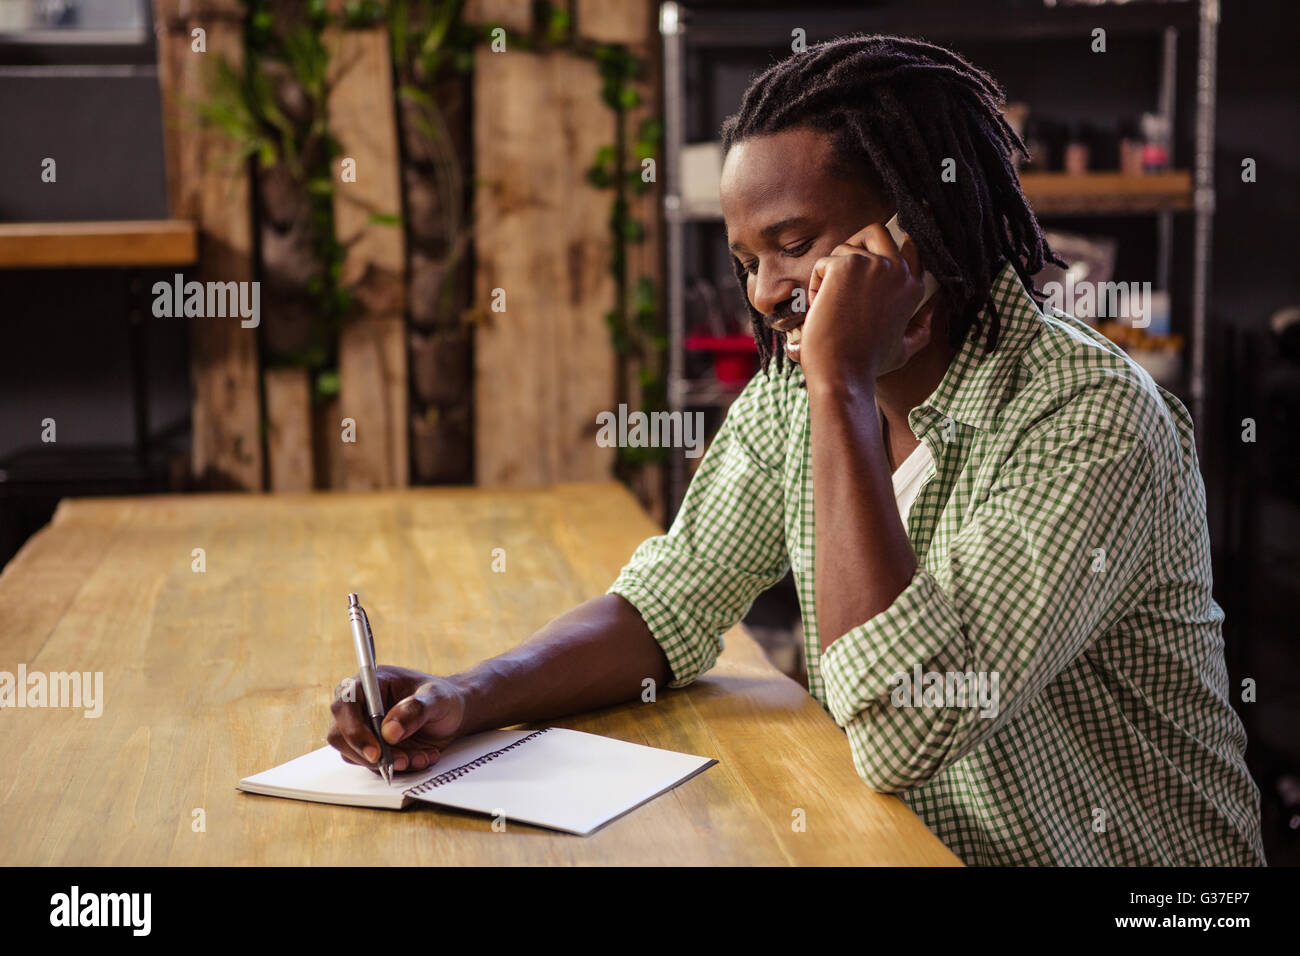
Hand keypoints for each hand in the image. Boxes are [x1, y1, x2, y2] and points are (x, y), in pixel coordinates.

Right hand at [328, 665, 466, 773]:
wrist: (452, 713)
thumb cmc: (441, 697)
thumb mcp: (436, 698)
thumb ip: (415, 710)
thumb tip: (389, 732)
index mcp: (370, 683)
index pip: (345, 703)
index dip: (353, 729)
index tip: (376, 750)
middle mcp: (360, 706)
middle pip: (340, 734)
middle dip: (369, 754)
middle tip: (400, 761)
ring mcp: (363, 729)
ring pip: (354, 754)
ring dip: (386, 763)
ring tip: (420, 756)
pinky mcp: (371, 747)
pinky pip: (373, 765)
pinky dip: (396, 767)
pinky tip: (420, 757)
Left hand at [800, 221, 936, 391]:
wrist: (842, 372)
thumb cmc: (867, 365)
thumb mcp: (904, 349)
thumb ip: (920, 329)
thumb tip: (932, 311)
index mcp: (913, 287)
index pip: (908, 247)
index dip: (889, 244)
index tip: (875, 252)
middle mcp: (898, 271)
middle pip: (876, 231)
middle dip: (855, 245)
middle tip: (840, 271)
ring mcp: (874, 265)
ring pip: (844, 249)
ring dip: (831, 274)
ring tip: (830, 306)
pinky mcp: (846, 265)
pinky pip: (823, 263)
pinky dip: (815, 285)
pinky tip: (820, 309)